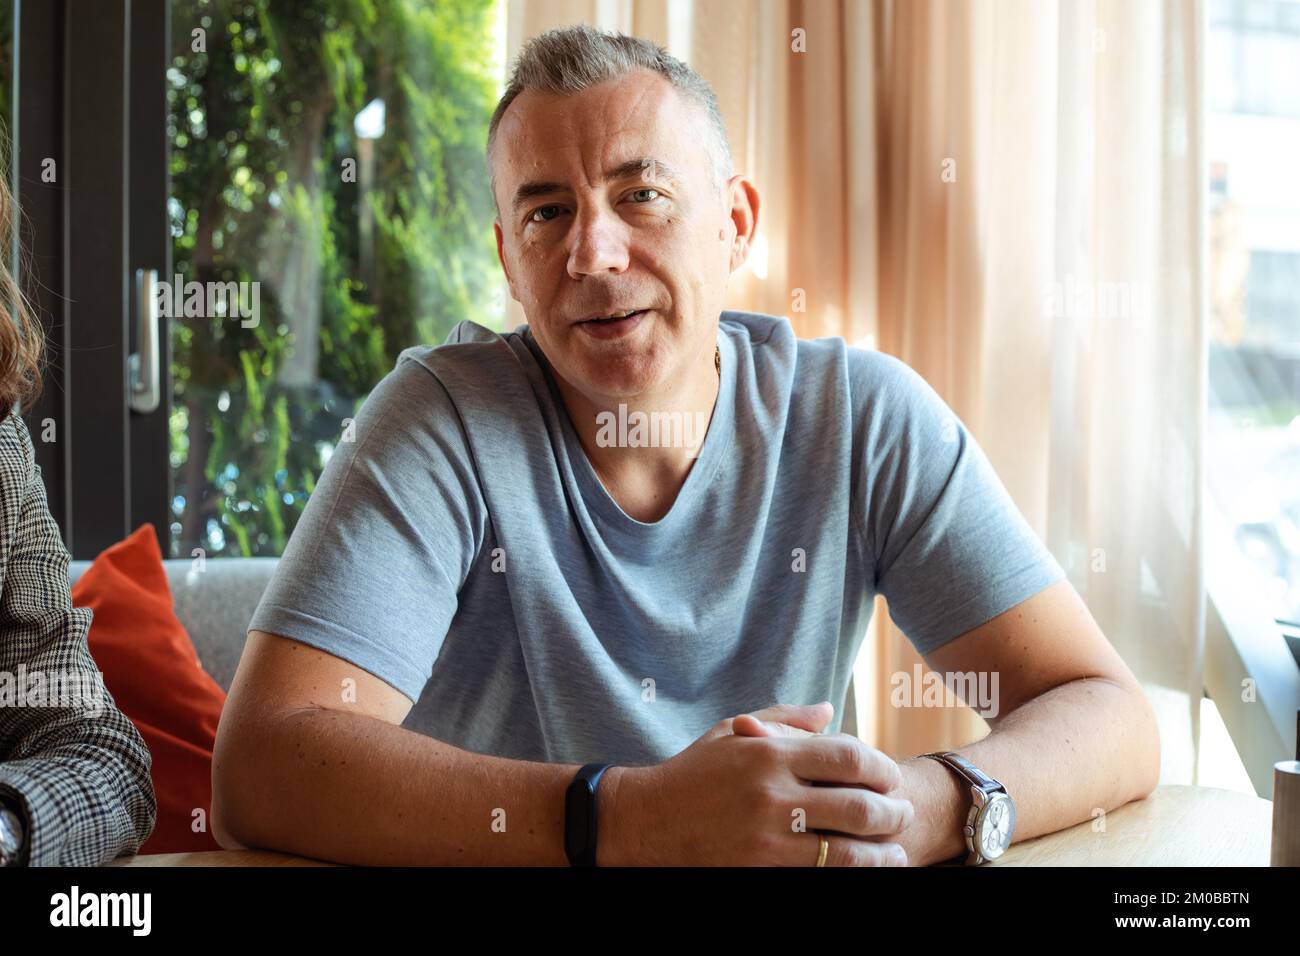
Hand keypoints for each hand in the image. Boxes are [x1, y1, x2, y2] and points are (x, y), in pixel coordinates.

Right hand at [607, 702, 913, 865]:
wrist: (643, 824)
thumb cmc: (691, 774)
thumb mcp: (731, 733)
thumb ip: (784, 719)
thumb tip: (829, 710)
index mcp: (769, 754)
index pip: (849, 756)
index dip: (881, 767)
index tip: (890, 777)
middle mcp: (772, 796)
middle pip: (859, 805)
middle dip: (892, 812)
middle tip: (902, 813)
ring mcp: (766, 840)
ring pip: (848, 851)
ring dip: (882, 853)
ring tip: (896, 852)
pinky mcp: (759, 871)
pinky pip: (820, 875)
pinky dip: (850, 873)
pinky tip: (864, 869)